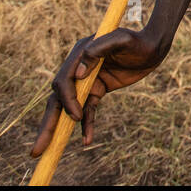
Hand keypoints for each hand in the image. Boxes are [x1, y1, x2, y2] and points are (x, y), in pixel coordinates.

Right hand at [30, 28, 164, 155]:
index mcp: (80, 54)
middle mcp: (78, 68)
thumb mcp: (122, 39)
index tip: (77, 116)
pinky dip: (86, 125)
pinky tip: (87, 140)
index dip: (68, 99)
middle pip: (58, 98)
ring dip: (60, 128)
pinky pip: (87, 110)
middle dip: (47, 123)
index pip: (65, 81)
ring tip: (48, 150)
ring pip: (68, 108)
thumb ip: (100, 48)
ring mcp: (87, 80)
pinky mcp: (97, 89)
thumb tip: (78, 74)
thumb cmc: (138, 41)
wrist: (153, 46)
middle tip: (36, 149)